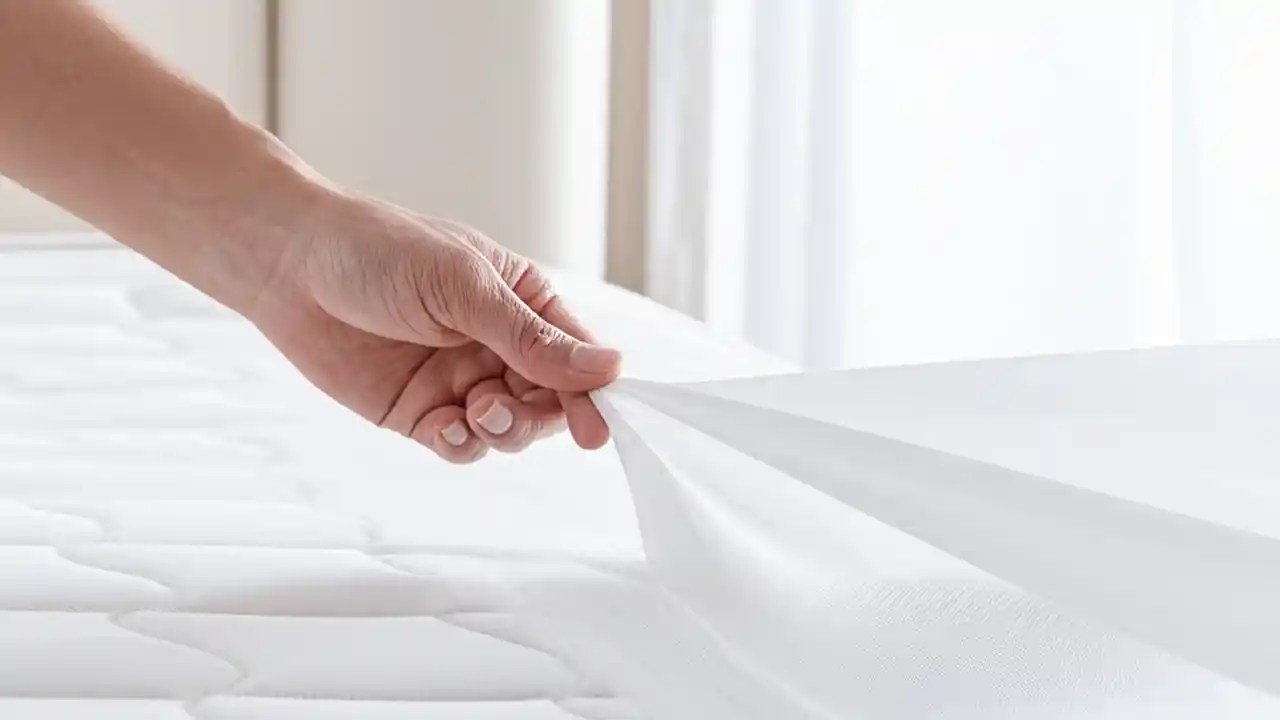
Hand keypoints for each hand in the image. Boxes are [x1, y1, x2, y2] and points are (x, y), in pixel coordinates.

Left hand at [248, 191, 622, 462]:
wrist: (288, 265)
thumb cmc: (377, 252)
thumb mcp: (464, 287)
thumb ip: (532, 337)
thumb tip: (607, 367)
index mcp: (521, 301)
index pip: (576, 355)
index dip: (592, 393)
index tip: (597, 427)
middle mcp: (497, 345)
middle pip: (548, 402)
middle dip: (540, 417)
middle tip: (506, 410)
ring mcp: (459, 380)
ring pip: (508, 429)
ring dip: (503, 431)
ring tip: (476, 411)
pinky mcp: (419, 412)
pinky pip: (459, 444)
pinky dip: (461, 444)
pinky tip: (445, 427)